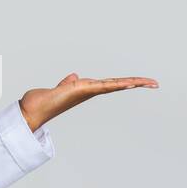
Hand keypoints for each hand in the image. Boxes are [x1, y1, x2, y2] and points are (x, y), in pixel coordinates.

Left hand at [19, 73, 157, 131]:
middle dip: (137, 83)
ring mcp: (86, 91)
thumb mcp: (60, 88)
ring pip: (114, 85)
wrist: (31, 110)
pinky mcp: (79, 90)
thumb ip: (68, 83)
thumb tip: (74, 77)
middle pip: (118, 85)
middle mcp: (89, 91)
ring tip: (148, 82)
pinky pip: (101, 86)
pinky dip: (115, 84)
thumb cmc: (44, 101)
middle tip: (155, 83)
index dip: (128, 82)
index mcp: (87, 89)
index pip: (112, 83)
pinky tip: (127, 83)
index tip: (143, 82)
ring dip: (132, 83)